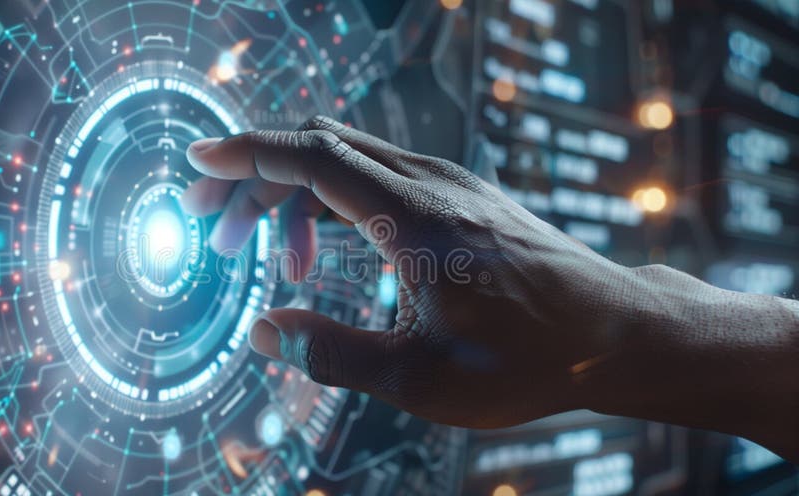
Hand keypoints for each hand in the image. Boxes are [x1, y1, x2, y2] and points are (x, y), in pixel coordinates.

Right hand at [180, 116, 638, 427]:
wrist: (614, 332)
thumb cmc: (529, 359)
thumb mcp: (424, 379)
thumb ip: (335, 355)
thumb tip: (266, 331)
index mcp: (415, 219)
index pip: (312, 158)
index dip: (247, 155)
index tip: (198, 164)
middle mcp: (430, 183)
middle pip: (320, 148)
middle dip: (257, 179)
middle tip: (219, 232)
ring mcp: (449, 183)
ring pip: (347, 158)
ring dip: (296, 193)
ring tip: (279, 260)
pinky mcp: (459, 195)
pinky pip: (377, 173)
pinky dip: (335, 198)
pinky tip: (332, 251)